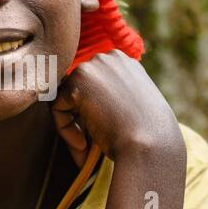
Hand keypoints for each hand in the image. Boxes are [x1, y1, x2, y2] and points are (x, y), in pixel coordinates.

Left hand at [49, 50, 182, 168]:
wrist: (150, 147)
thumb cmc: (148, 136)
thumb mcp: (135, 107)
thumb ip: (113, 98)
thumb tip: (87, 105)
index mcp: (125, 63)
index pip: (94, 85)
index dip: (94, 114)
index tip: (101, 136)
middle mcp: (109, 58)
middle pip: (78, 90)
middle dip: (80, 120)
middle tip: (89, 148)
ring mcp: (93, 66)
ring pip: (65, 99)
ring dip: (72, 127)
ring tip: (86, 150)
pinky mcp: (78, 82)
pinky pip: (57, 108)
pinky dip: (64, 130)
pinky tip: (83, 145)